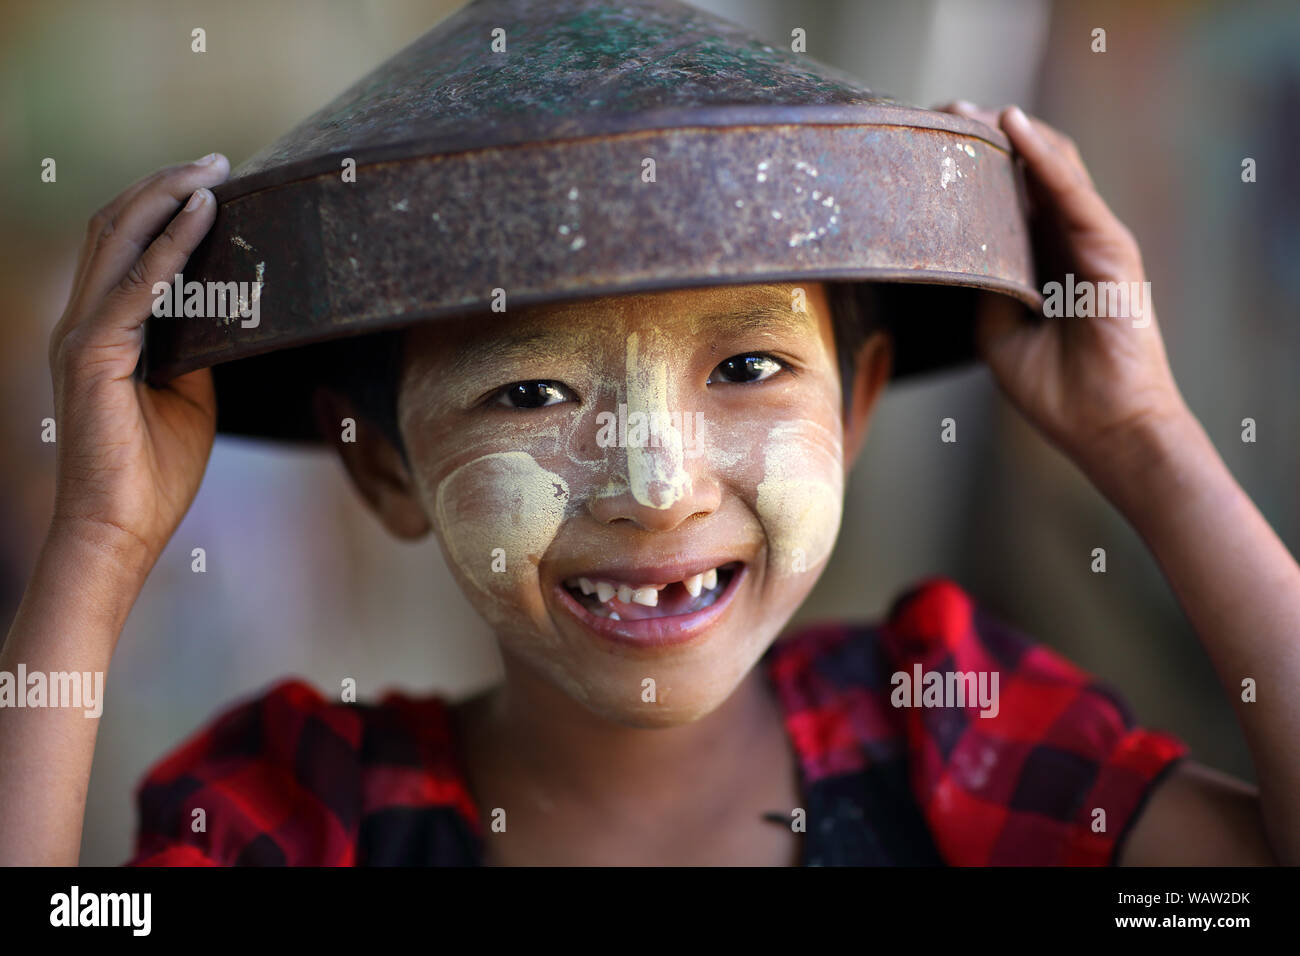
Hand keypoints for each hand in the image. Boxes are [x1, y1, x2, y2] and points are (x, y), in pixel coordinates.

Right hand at [47, 155, 229, 574]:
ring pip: (119, 242)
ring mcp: (83, 337)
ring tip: (212, 171)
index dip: (162, 207)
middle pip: (117, 228)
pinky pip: (138, 289)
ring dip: (167, 199)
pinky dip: (172, 249)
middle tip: (218, 160)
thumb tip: (226, 317)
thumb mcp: (190, 398)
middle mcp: (83, 323)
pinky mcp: (94, 357)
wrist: (120, 530)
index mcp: (102, 332)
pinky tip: (203, 218)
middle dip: (166, 186)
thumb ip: (196, 351)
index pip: (125, 248)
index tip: (212, 182)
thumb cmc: (153, 472)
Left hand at [934, 102, 1189, 468]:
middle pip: (1026, 172)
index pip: (1008, 196)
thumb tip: (949, 251)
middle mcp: (1069, 241)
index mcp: (1043, 259)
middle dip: (984, 139)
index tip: (927, 143)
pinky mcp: (1111, 247)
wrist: (1104, 426)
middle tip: (939, 112)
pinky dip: (1041, 156)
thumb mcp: (997, 330)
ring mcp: (1092, 239)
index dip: (973, 168)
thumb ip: (982, 285)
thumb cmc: (1057, 388)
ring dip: (1008, 134)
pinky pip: (1071, 192)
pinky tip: (1013, 127)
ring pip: (1050, 167)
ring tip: (966, 110)